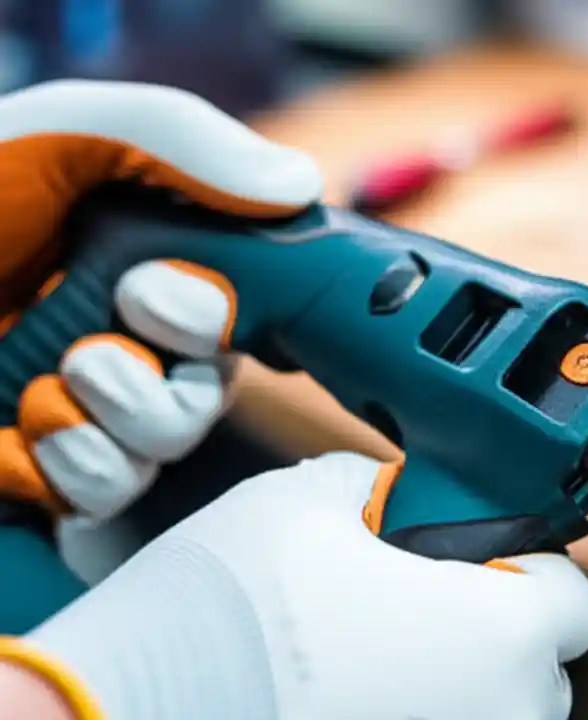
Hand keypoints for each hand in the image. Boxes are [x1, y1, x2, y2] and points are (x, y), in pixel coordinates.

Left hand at [0, 79, 320, 520]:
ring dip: (118, 428)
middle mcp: (126, 334)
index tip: (151, 295)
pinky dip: (72, 470)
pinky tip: (22, 431)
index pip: (239, 309)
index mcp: (152, 259)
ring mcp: (80, 402)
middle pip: (209, 396)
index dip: (209, 318)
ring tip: (49, 392)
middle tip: (94, 357)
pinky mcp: (33, 461)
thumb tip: (301, 187)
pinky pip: (101, 494)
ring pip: (163, 451)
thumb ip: (187, 144)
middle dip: (163, 391)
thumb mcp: (71, 130)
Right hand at [18, 452, 587, 719]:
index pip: (570, 600)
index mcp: (502, 633)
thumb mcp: (312, 497)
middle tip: (416, 607)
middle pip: (537, 670)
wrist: (130, 708)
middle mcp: (502, 715)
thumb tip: (400, 495)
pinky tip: (355, 699)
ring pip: (494, 719)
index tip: (475, 561)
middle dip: (493, 632)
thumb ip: (387, 489)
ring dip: (456, 686)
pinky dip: (419, 717)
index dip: (526, 569)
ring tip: (377, 658)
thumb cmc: (230, 607)